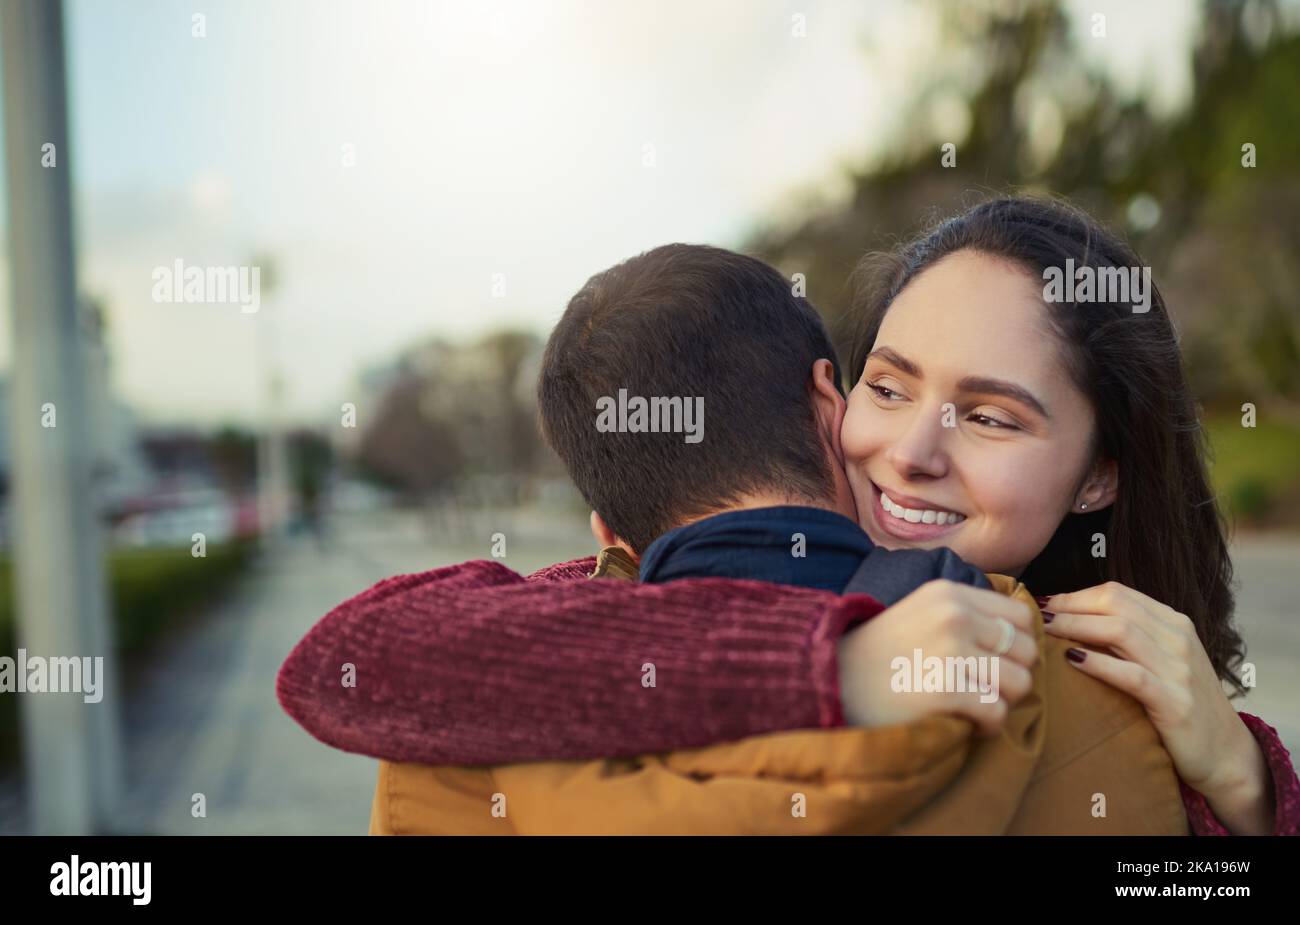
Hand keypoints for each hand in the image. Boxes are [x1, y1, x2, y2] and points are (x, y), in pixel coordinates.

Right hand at [837, 579, 1037, 734]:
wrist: (829, 682)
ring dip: (1000, 703)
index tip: (992, 664)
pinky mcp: (944, 688)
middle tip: (981, 690)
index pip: (1021, 617)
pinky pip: (997, 712)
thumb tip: (1022, 637)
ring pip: (1019, 683)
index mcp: (948, 592)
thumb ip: (966, 613)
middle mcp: (953, 614)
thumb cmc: (878, 655)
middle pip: (1026, 651)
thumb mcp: (919, 612)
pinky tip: (963, 724)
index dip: (1015, 645)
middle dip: (1011, 677)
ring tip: (972, 707)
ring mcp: (949, 650)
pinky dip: (986, 726)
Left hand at [1040, 581, 1273, 833]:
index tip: (1044, 604)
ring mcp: (1179, 669)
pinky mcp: (1175, 702)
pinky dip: (1099, 664)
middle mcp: (1178, 639)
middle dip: (1070, 606)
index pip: (1117, 593)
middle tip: (1035, 616)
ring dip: (1076, 627)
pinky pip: (1132, 674)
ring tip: (1045, 632)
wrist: (1225, 753)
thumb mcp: (1161, 661)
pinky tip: (1071, 660)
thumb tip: (1070, 618)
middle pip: (1116, 605)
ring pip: (1121, 631)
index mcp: (1174, 623)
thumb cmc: (1180, 704)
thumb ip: (1129, 638)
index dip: (1075, 595)